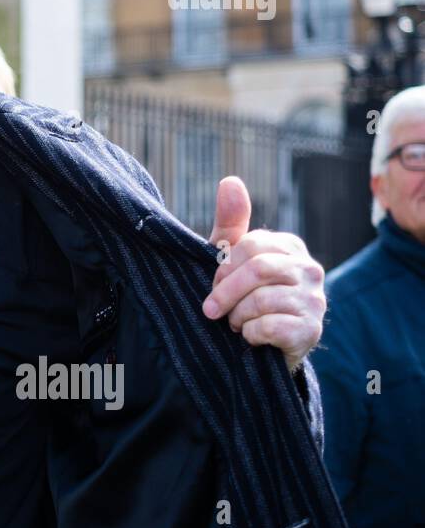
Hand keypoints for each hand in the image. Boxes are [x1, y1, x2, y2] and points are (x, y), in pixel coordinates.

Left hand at [201, 177, 325, 372]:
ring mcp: (315, 301)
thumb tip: (230, 180)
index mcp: (289, 247)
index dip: (224, 267)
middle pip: (258, 270)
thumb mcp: (230, 259)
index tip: (214, 284)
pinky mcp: (312, 331)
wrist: (259, 347)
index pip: (251, 246)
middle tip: (212, 310)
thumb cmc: (242, 296)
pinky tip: (251, 337)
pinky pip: (269, 327)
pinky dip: (249, 335)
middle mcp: (310, 269)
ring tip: (237, 323)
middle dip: (226, 293)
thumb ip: (230, 222)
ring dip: (237, 317)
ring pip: (261, 301)